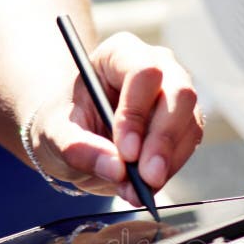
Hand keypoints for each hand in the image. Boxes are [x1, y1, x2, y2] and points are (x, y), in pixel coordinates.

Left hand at [30, 32, 202, 202]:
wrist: (77, 136)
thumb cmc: (64, 123)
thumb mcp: (54, 133)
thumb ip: (78, 148)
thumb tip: (117, 170)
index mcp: (120, 53)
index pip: (143, 72)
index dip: (138, 113)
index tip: (126, 152)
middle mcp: (157, 67)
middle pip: (179, 94)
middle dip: (163, 141)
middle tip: (146, 179)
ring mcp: (175, 94)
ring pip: (189, 123)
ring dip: (166, 162)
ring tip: (135, 190)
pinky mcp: (184, 123)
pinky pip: (188, 145)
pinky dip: (169, 170)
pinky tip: (144, 186)